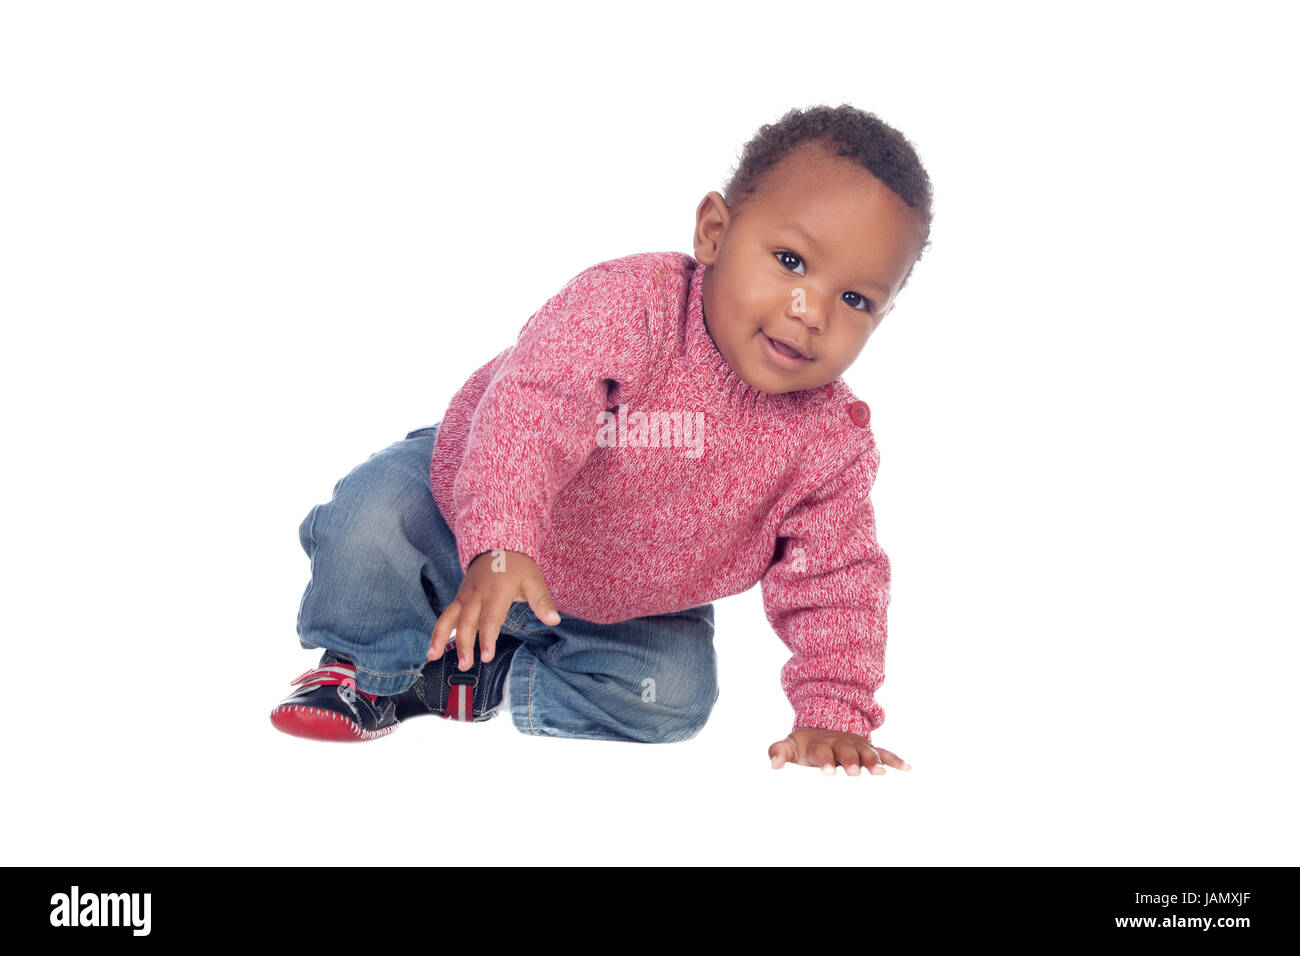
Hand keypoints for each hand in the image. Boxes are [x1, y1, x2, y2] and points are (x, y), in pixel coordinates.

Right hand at [428, 549, 560, 670]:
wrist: (497, 544)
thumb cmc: (517, 566)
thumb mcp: (533, 581)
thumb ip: (542, 602)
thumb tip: (554, 620)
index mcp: (496, 593)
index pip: (490, 619)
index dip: (487, 638)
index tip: (486, 656)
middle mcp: (476, 595)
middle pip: (467, 622)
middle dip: (464, 644)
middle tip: (465, 665)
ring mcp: (465, 596)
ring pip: (449, 618)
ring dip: (440, 638)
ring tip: (433, 656)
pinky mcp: (459, 598)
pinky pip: (446, 615)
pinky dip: (439, 631)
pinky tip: (433, 648)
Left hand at [768, 727, 911, 775]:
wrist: (820, 729)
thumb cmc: (804, 746)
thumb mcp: (789, 746)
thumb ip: (778, 752)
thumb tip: (772, 765)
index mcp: (820, 744)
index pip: (822, 751)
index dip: (825, 760)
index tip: (828, 772)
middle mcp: (840, 742)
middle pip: (847, 751)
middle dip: (852, 761)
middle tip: (855, 773)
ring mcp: (856, 745)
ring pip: (867, 751)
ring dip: (873, 761)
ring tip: (881, 773)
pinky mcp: (868, 748)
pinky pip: (884, 752)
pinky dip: (895, 759)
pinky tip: (907, 768)